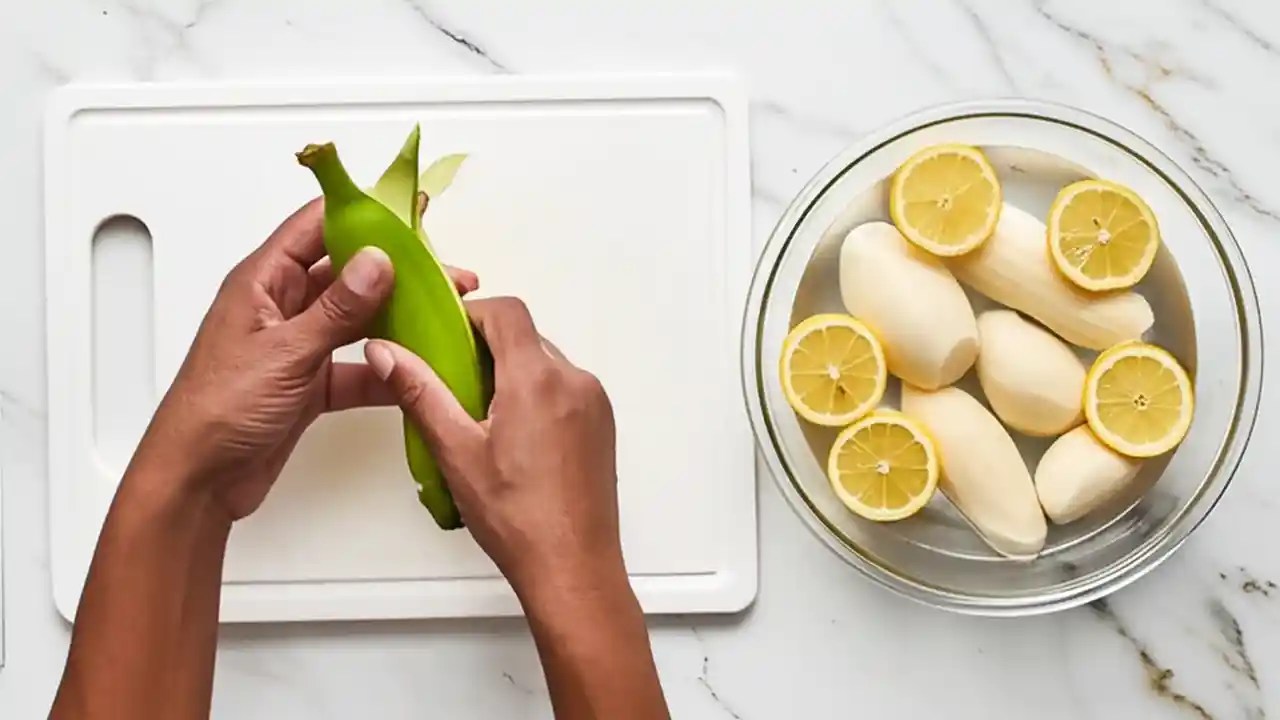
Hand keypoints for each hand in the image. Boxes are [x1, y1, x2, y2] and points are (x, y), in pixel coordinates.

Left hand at [133, 197, 478, 520]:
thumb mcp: (284, 353)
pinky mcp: (310, 384)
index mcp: (263, 282)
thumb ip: (336, 309)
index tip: (408, 212)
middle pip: (346, 271)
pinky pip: (356, 366)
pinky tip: (415, 372)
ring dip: (396, 319)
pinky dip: (385, 369)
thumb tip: (377, 260)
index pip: (315, 226)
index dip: (361, 214)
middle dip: (394, 269)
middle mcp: (282, 307)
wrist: (198, 481)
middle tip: (443, 273)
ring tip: (441, 316)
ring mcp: (298, 346)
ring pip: (357, 319)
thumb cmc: (216, 410)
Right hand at [363, 298, 622, 596]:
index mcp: (538, 380)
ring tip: (481, 420)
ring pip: (546, 364)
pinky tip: (513, 440)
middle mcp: (575, 382)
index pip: (507, 312)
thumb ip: (420, 392)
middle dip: (488, 350)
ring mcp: (594, 404)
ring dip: (513, 375)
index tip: (446, 336)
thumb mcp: (455, 451)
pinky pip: (565, 390)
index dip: (472, 315)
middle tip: (454, 385)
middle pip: (526, 337)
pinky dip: (537, 397)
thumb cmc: (518, 519)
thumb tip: (387, 352)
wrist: (573, 567)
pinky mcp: (602, 426)